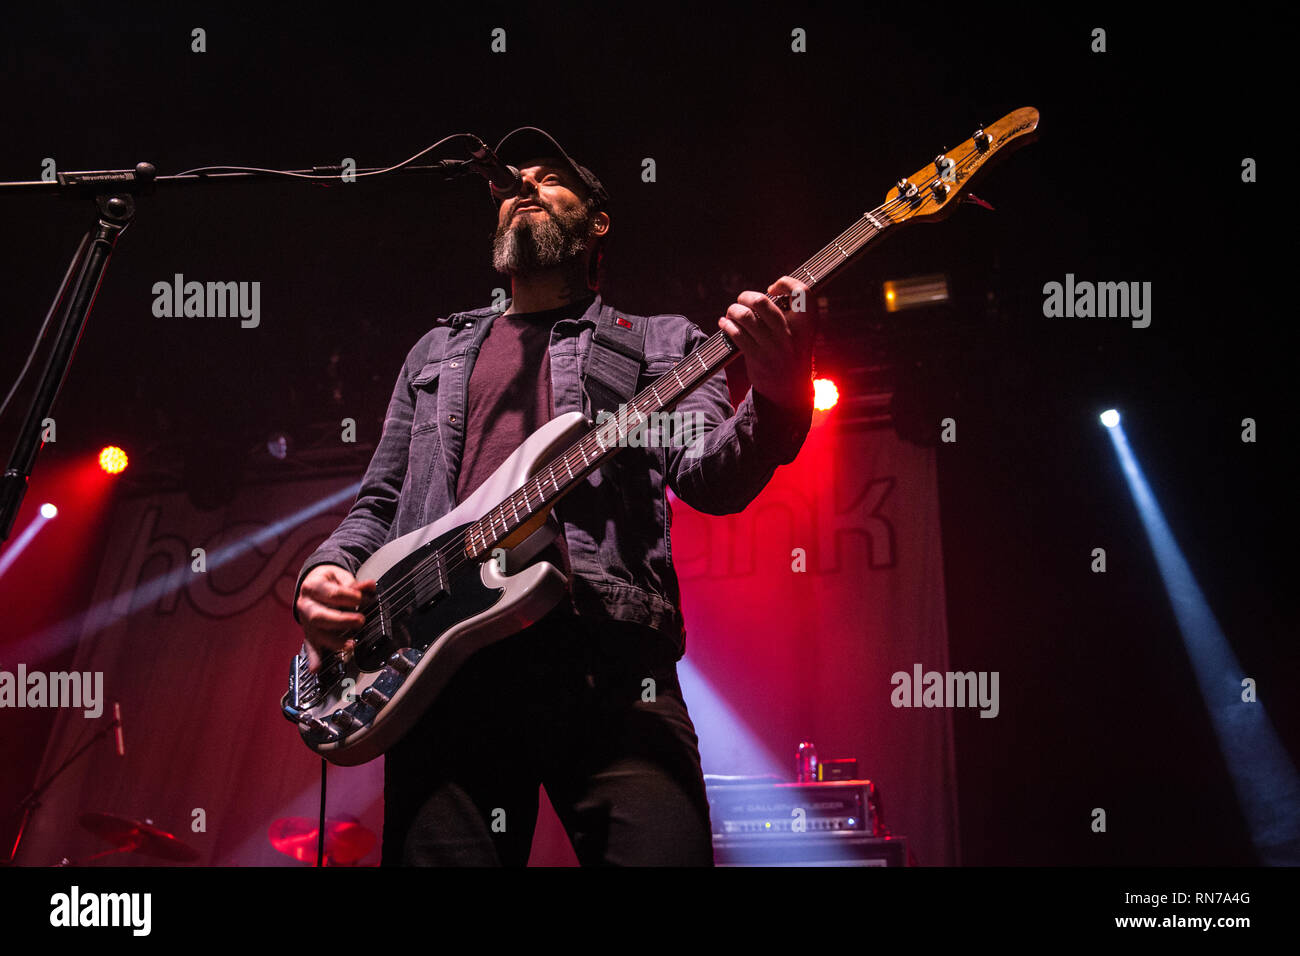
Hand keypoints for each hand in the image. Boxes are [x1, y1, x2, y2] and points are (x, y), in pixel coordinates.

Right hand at [296, 564, 376, 672]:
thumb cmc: (328, 581)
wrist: (312, 584)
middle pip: (319, 616)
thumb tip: (369, 586)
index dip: (349, 596)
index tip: (362, 598)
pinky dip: (314, 658)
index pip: (331, 594)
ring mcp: (306, 621)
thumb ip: (353, 584)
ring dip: (334, 641)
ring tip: (351, 645)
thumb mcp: (339, 576)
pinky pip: (310, 647)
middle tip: (360, 620)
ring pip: (317, 633)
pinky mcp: (310, 633)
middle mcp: (306, 605)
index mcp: (313, 587)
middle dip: (341, 620)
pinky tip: (317, 668)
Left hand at [717, 276, 813, 410]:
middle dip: (746, 297)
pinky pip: (737, 334)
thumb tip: (762, 293)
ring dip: (733, 310)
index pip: (802, 291)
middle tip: (742, 301)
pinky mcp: (758, 358)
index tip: (772, 288)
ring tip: (732, 312)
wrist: (790, 389)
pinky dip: (727, 325)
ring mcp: (774, 347)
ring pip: (745, 317)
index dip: (785, 283)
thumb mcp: (800, 331)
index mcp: (807, 322)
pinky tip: (725, 323)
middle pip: (762, 302)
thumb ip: (789, 311)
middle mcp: (791, 334)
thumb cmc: (790, 351)